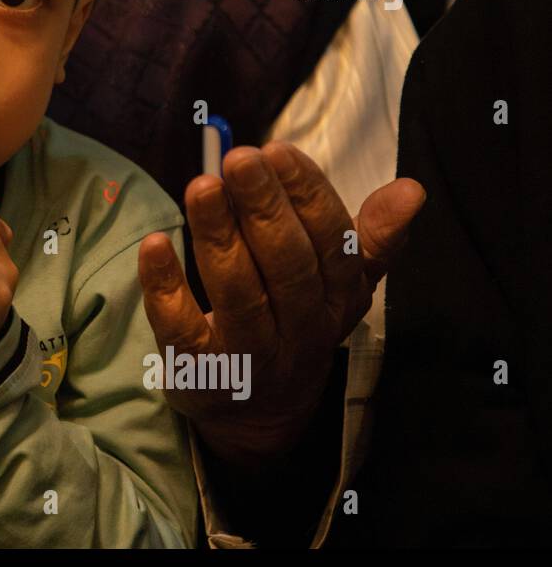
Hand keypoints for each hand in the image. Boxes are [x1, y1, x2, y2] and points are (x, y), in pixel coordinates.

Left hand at [137, 142, 425, 468]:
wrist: (261, 415)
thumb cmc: (297, 322)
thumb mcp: (340, 286)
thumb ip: (369, 238)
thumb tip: (411, 189)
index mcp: (340, 301)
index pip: (333, 244)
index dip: (308, 195)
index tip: (278, 150)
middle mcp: (301, 331)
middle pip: (287, 266)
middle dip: (264, 208)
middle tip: (238, 158)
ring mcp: (249, 356)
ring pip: (238, 294)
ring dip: (218, 235)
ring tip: (201, 186)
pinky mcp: (200, 373)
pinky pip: (182, 330)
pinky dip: (167, 286)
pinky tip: (155, 243)